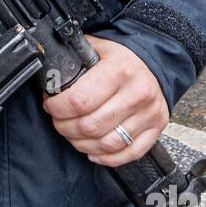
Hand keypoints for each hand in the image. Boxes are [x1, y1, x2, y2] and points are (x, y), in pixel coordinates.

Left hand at [43, 35, 168, 166]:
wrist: (152, 61)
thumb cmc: (118, 58)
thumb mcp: (94, 49)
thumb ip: (72, 62)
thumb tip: (47, 79)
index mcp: (120, 69)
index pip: (79, 101)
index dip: (57, 108)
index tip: (50, 105)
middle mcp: (138, 92)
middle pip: (91, 126)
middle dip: (65, 128)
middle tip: (59, 121)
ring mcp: (150, 113)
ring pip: (107, 144)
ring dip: (82, 144)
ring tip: (74, 134)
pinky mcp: (158, 128)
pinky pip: (129, 153)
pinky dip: (107, 157)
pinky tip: (93, 150)